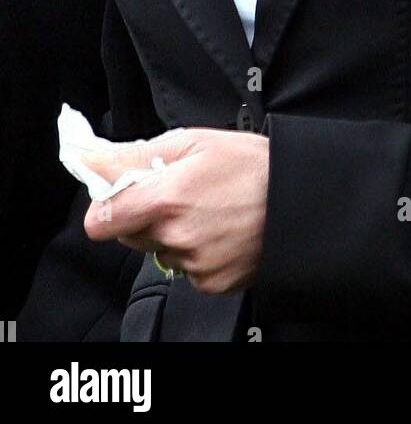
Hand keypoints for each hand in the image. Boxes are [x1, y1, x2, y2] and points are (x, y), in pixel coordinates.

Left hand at [79, 128, 269, 293]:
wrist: (302, 199)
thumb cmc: (253, 164)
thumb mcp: (196, 140)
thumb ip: (138, 153)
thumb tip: (94, 158)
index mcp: (167, 196)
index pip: (101, 220)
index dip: (106, 207)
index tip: (119, 196)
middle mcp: (177, 236)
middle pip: (130, 236)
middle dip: (143, 215)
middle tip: (176, 193)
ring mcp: (194, 264)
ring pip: (160, 252)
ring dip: (171, 234)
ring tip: (207, 210)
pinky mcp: (212, 283)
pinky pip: (186, 269)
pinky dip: (196, 253)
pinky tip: (220, 231)